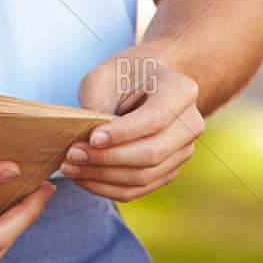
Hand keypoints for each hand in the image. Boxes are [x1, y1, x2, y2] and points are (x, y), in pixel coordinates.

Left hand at [61, 54, 204, 200]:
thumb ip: (99, 105)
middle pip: (152, 153)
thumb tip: (87, 144)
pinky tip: (83, 177)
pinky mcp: (168, 170)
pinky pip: (139, 188)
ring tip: (71, 166)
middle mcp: (190, 123)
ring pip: (144, 176)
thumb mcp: (105, 75)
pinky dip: (108, 187)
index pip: (155, 119)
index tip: (92, 138)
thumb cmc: (123, 74)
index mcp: (181, 90)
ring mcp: (182, 150)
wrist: (144, 80)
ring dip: (103, 177)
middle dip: (108, 158)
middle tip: (73, 154)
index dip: (123, 133)